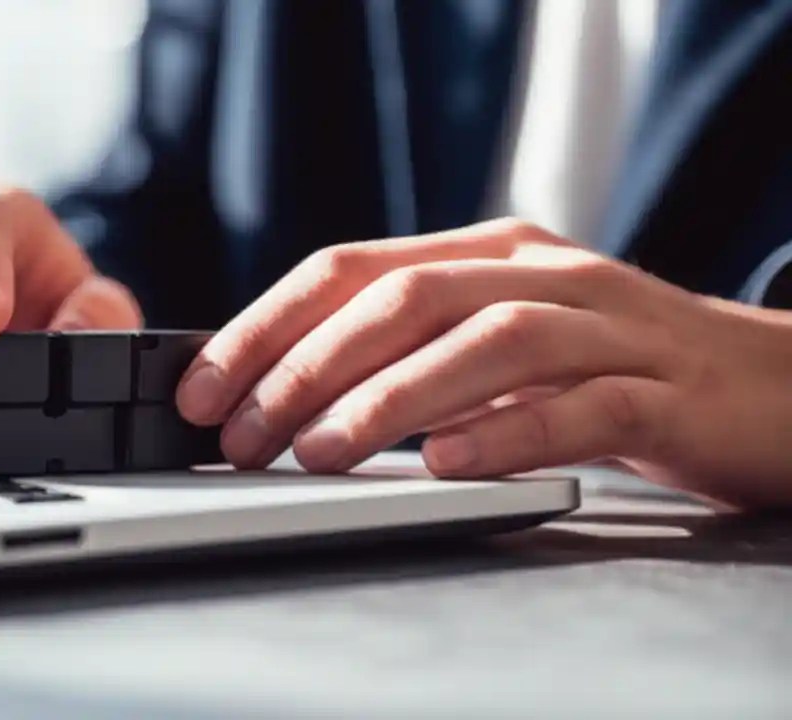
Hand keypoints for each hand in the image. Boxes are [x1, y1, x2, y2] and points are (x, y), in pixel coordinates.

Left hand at [176, 218, 791, 509]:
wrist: (767, 382)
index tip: (204, 387)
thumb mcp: (497, 336)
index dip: (266, 326)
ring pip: (487, 341)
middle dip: (307, 366)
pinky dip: (506, 434)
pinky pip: (579, 408)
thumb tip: (283, 392)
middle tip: (246, 433)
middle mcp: (540, 273)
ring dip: (390, 398)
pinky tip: (447, 465)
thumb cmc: (608, 365)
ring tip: (319, 453)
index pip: (349, 268)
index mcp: (485, 252)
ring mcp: (608, 327)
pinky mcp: (665, 392)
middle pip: (404, 297)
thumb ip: (412, 348)